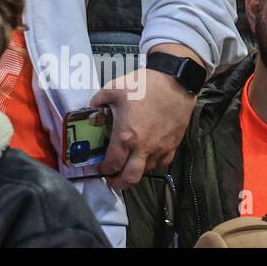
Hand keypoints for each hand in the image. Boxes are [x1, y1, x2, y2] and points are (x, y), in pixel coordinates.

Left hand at [89, 59, 197, 190]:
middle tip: (113, 180)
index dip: (103, 170)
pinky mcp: (173, 145)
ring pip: (147, 171)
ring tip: (129, 165)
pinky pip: (163, 163)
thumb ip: (98, 100)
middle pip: (130, 178)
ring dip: (136, 171)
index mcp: (126, 136)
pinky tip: (147, 157)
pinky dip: (153, 164)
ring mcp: (160, 148)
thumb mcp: (113, 88)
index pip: (112, 163)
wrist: (175, 82)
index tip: (100, 168)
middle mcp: (143, 147)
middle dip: (119, 183)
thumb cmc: (144, 85)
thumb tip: (92, 107)